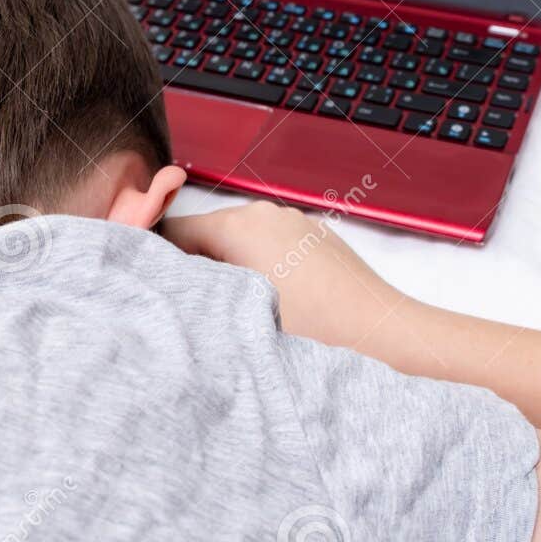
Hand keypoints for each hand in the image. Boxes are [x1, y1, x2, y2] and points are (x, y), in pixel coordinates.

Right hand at [162, 202, 398, 346]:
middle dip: (200, 268)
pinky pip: (272, 244)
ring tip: (243, 311)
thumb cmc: (312, 328)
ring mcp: (292, 219)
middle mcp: (263, 211)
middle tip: (203, 309)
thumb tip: (166, 284)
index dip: (162, 262)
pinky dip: (263, 266)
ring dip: (233, 269)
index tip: (163, 292)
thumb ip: (197, 292)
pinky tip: (277, 302)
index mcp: (238, 225)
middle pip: (207, 235)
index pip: (174, 231)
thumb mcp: (238, 315)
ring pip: (240, 240)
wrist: (379, 330)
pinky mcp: (315, 234)